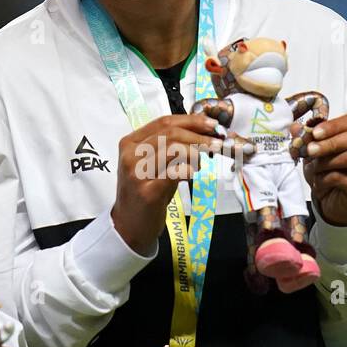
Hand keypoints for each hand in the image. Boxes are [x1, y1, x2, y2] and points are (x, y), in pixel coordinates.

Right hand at [110, 113, 224, 251]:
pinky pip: (174, 172)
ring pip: (174, 149)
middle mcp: (130, 155)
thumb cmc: (145, 194)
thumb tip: (203, 132)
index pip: (164, 122)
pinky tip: (194, 172)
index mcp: (130, 143)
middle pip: (171, 133)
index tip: (212, 125)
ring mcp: (137, 174)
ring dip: (197, 152)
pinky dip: (189, 169)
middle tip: (218, 143)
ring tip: (205, 160)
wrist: (128, 226)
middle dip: (200, 135)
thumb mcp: (153, 164)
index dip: (192, 121)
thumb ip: (169, 147)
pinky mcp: (148, 192)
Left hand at [300, 114, 346, 226]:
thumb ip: (310, 137)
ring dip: (325, 163)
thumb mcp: (318, 150)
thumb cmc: (329, 170)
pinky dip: (324, 179)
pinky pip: (342, 177)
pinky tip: (318, 183)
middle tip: (310, 149)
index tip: (315, 133)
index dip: (333, 125)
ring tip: (312, 169)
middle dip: (330, 143)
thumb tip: (296, 127)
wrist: (334, 200)